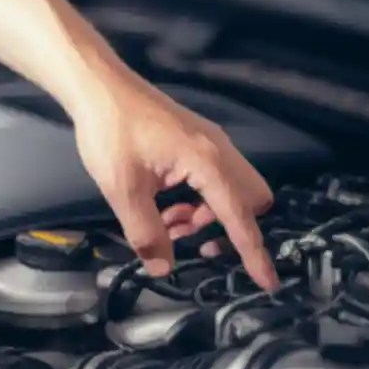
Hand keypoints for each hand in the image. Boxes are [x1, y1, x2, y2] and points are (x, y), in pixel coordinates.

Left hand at [73, 79, 278, 290]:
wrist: (100, 87)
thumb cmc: (111, 132)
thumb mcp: (122, 190)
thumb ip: (146, 233)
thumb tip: (162, 267)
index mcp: (207, 161)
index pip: (240, 216)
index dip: (253, 252)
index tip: (268, 282)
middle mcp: (219, 150)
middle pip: (251, 200)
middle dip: (232, 229)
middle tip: (197, 243)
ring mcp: (211, 143)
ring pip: (232, 191)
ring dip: (209, 216)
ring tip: (170, 224)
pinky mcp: (198, 141)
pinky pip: (216, 179)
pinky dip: (200, 200)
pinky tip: (167, 206)